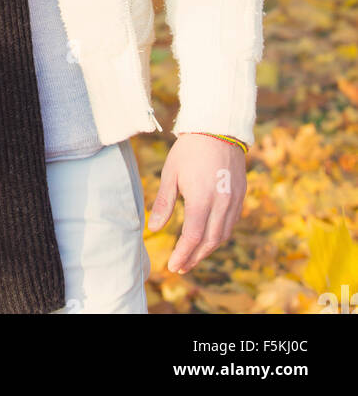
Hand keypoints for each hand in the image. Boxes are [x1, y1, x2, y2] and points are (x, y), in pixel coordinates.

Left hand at [147, 134, 246, 273]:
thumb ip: (164, 202)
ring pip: (223, 235)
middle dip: (194, 257)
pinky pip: (231, 223)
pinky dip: (219, 235)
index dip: (182, 254)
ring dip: (207, 249)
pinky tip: (208, 237)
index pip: (192, 237)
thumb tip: (154, 229)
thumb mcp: (171, 173)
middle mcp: (221, 203)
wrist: (218, 128)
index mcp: (202, 198)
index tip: (173, 266)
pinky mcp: (241, 195)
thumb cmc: (189, 150)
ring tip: (192, 256)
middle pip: (209, 241)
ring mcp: (234, 200)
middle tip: (180, 267)